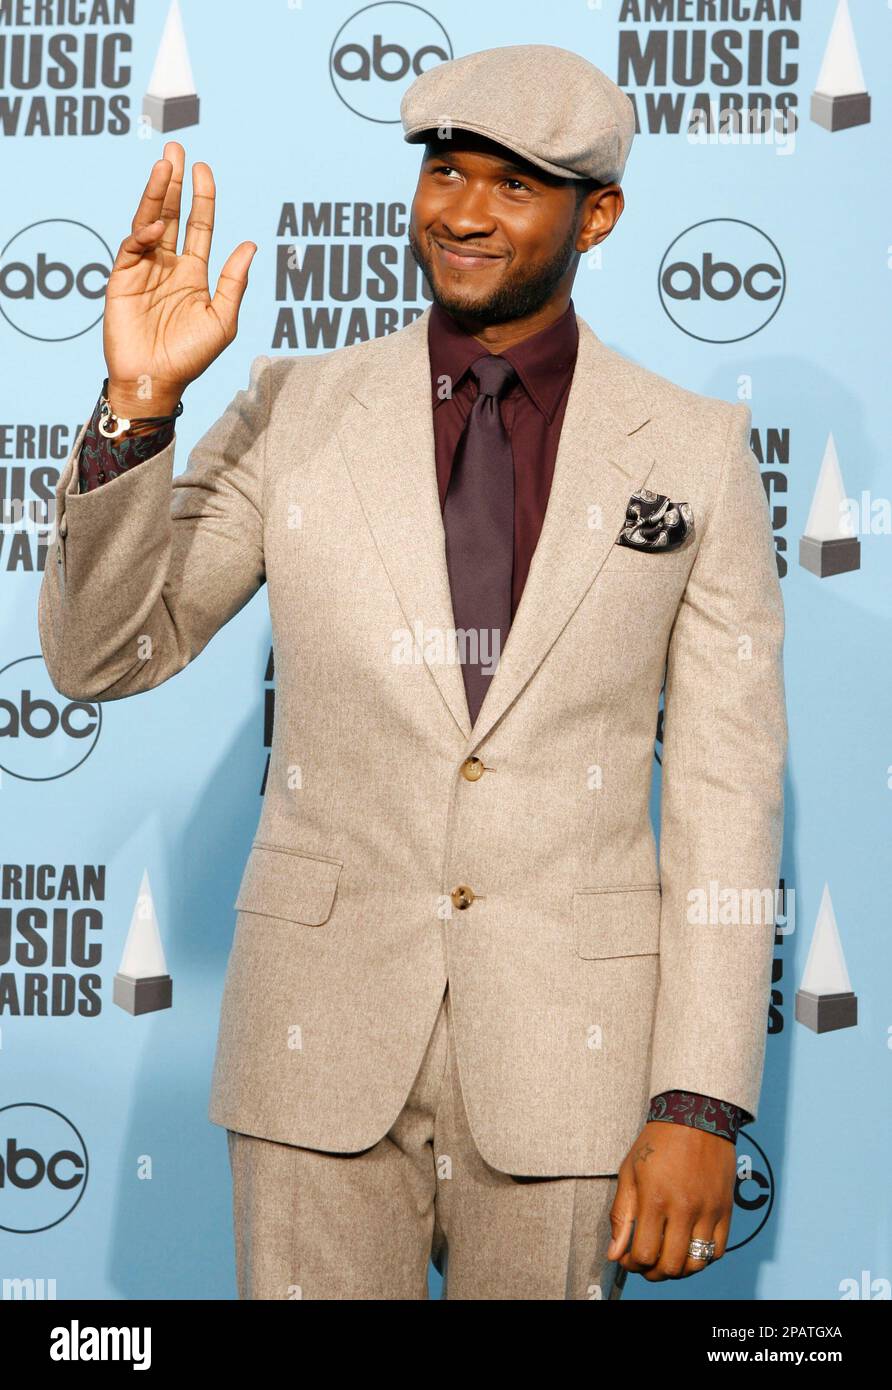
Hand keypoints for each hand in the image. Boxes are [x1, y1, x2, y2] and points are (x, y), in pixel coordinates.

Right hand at [103, 140, 256, 415]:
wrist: (156, 381)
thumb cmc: (190, 356)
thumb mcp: (222, 319)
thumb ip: (234, 282)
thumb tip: (249, 244)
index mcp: (193, 274)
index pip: (198, 227)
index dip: (202, 198)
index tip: (204, 169)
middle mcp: (167, 266)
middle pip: (172, 215)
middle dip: (174, 183)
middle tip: (177, 150)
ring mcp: (143, 271)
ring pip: (150, 223)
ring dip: (156, 194)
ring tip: (163, 166)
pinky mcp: (122, 280)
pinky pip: (132, 248)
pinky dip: (143, 234)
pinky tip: (156, 226)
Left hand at [607, 1121, 734, 1279]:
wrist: (695, 1116)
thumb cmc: (657, 1142)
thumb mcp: (629, 1172)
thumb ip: (622, 1214)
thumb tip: (615, 1252)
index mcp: (655, 1199)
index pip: (644, 1254)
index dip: (632, 1264)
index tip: (627, 1258)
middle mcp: (684, 1209)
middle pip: (671, 1266)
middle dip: (653, 1272)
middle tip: (645, 1263)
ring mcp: (708, 1210)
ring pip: (696, 1264)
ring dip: (678, 1270)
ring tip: (666, 1258)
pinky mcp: (725, 1209)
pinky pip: (718, 1251)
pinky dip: (702, 1258)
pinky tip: (688, 1248)